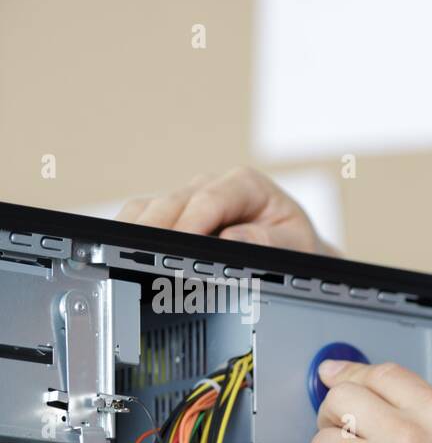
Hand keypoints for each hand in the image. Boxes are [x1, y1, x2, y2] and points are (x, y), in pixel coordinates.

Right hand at [116, 166, 336, 254]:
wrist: (292, 249)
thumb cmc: (295, 245)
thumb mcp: (296, 246)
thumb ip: (270, 242)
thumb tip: (232, 238)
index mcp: (246, 185)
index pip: (209, 200)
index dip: (189, 224)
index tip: (177, 250)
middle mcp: (213, 185)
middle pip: (173, 203)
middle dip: (155, 230)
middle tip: (139, 258)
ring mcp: (190, 197)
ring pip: (151, 207)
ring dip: (135, 230)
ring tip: (123, 255)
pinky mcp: (175, 212)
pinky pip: (143, 215)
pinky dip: (131, 231)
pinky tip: (123, 250)